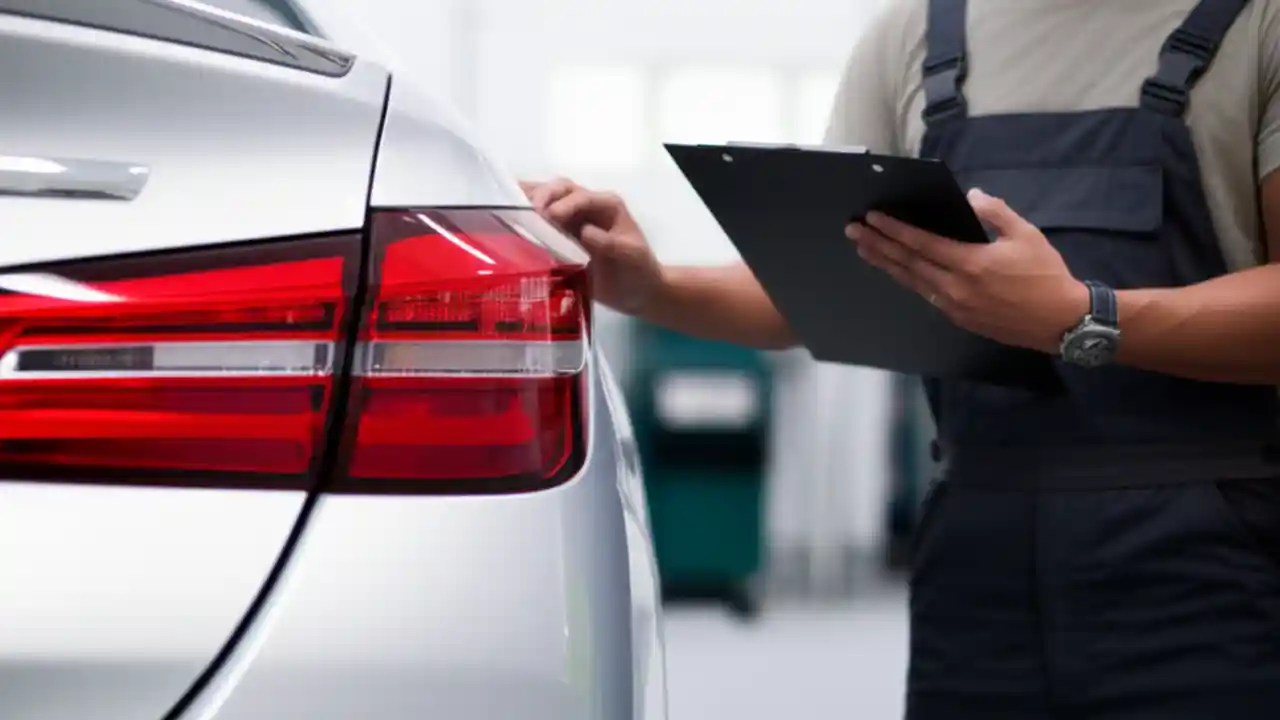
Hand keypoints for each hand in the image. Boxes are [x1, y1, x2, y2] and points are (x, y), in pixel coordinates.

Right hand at [521, 178, 664, 314]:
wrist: (637, 292)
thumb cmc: (639, 270)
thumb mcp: (631, 256)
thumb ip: (610, 243)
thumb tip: (584, 232)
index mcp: (607, 206)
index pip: (583, 197)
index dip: (565, 204)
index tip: (550, 216)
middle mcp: (587, 207)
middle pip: (561, 189)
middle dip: (544, 196)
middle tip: (531, 212)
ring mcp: (571, 220)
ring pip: (547, 199)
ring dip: (529, 200)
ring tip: (509, 207)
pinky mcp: (559, 236)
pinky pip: (540, 222)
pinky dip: (524, 216)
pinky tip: (506, 218)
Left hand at [846, 188, 1088, 353]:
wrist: (1061, 321)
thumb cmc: (1046, 275)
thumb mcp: (1025, 234)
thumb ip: (995, 212)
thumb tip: (971, 197)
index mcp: (970, 264)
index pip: (920, 243)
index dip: (894, 230)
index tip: (873, 218)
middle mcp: (954, 288)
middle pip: (906, 264)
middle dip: (878, 245)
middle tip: (854, 232)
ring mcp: (954, 307)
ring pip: (911, 282)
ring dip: (886, 264)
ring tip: (865, 250)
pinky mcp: (959, 319)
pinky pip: (926, 296)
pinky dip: (908, 281)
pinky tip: (897, 272)